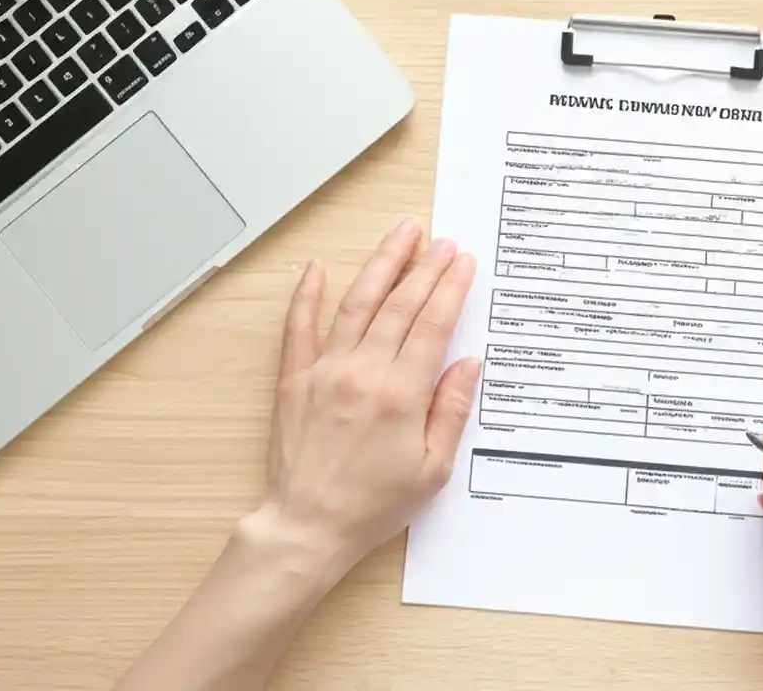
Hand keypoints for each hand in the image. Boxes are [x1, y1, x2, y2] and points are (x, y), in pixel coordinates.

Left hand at [254, 218, 479, 574]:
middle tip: (442, 241)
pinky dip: (307, 295)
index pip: (433, 325)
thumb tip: (467, 364)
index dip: (450, 288)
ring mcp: (325, 371)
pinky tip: (317, 268)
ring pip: (357, 303)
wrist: (308, 526)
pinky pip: (299, 328)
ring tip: (400, 235)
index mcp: (401, 394)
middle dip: (425, 267)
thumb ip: (450, 411)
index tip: (463, 262)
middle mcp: (364, 372)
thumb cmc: (372, 506)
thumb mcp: (432, 470)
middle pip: (400, 305)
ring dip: (381, 265)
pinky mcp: (295, 380)